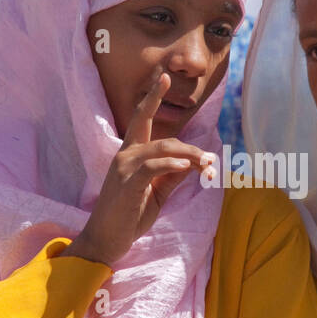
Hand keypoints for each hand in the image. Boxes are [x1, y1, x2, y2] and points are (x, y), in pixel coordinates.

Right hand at [64, 72, 214, 266]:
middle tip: (210, 151)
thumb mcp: (156, 193)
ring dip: (190, 156)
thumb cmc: (129, 216)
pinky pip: (153, 166)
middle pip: (154, 129)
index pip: (141, 119)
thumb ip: (173, 175)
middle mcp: (124, 155)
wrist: (106, 240)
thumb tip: (195, 163)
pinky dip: (172, 164)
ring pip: (162, 148)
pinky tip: (188, 168)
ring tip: (208, 165)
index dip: (152, 97)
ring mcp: (124, 168)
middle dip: (179, 129)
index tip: (164, 78)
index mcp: (130, 154)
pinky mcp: (127, 184)